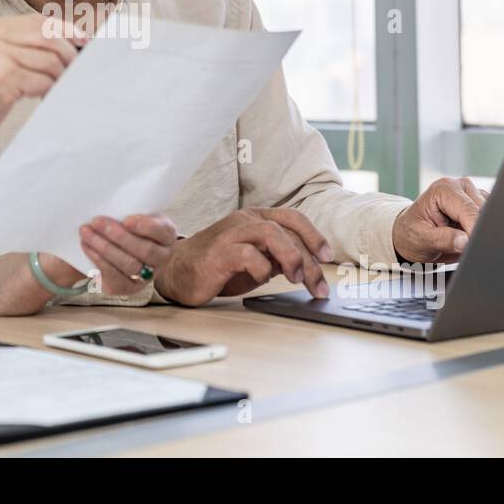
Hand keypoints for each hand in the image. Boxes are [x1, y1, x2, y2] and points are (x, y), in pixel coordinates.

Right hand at [0, 14, 85, 147]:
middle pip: (47, 35)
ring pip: (48, 59)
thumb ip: (20, 45)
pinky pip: (41, 80)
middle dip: (68, 51)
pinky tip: (43, 96)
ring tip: (56, 85)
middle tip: (76, 67)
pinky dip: (48, 89)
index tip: (83, 40)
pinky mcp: (1, 79)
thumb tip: (67, 40)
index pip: (37, 20)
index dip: (65, 29)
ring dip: (59, 75)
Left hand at [77, 214, 177, 296]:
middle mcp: (162, 257)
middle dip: (118, 236)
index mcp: (167, 235)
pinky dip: (98, 260)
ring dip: (104, 247)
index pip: (163, 231)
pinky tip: (87, 246)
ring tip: (86, 232)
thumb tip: (111, 201)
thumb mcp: (135, 212)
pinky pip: (114, 277)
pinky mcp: (128, 288)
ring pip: (129, 265)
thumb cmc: (127, 224)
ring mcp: (147, 276)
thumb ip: (130, 208)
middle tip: (97, 221)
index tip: (126, 219)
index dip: (146, 227)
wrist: (116, 247)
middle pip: (145, 250)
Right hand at [153, 208, 332, 306]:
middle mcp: (244, 221)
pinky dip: (261, 268)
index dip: (314, 235)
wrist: (177, 271)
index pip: (293, 218)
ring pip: (270, 234)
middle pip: (287, 231)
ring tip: (296, 278)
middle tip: (318, 286)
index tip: (327, 256)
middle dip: (309, 260)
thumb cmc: (218, 266)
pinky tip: (262, 279)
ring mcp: (231, 235)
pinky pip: (248, 254)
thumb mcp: (256, 260)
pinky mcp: (219, 253)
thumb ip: (278, 257)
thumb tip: (309, 267)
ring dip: (290, 257)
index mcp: (255, 219)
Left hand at [391, 176, 489, 263]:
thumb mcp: (421, 239)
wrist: (411, 235)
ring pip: (491, 217)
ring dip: (480, 232)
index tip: (473, 246)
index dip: (474, 230)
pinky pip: (492, 221)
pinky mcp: (481, 205)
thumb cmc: (412, 233)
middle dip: (477, 232)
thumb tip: (465, 241)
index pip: (469, 210)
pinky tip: (466, 235)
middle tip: (461, 246)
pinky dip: (483, 232)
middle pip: (484, 212)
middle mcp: (461, 187)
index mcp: (443, 189)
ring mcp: (473, 194)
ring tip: (459, 238)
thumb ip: (443, 240)